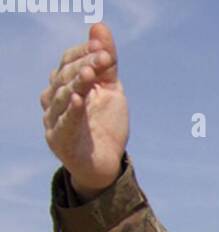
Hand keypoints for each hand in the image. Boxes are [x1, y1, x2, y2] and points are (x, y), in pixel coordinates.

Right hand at [40, 22, 127, 198]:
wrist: (106, 163)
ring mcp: (54, 120)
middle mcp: (54, 100)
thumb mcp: (111, 90)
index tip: (104, 49)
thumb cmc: (105, 124)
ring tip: (91, 74)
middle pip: (65, 77)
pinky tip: (79, 100)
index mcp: (64, 84)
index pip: (68, 62)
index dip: (84, 54)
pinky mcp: (60, 140)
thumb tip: (99, 26)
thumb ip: (106, 62)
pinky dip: (72, 111)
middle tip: (103, 58)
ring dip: (77, 83)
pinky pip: (65, 123)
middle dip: (85, 65)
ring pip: (63, 97)